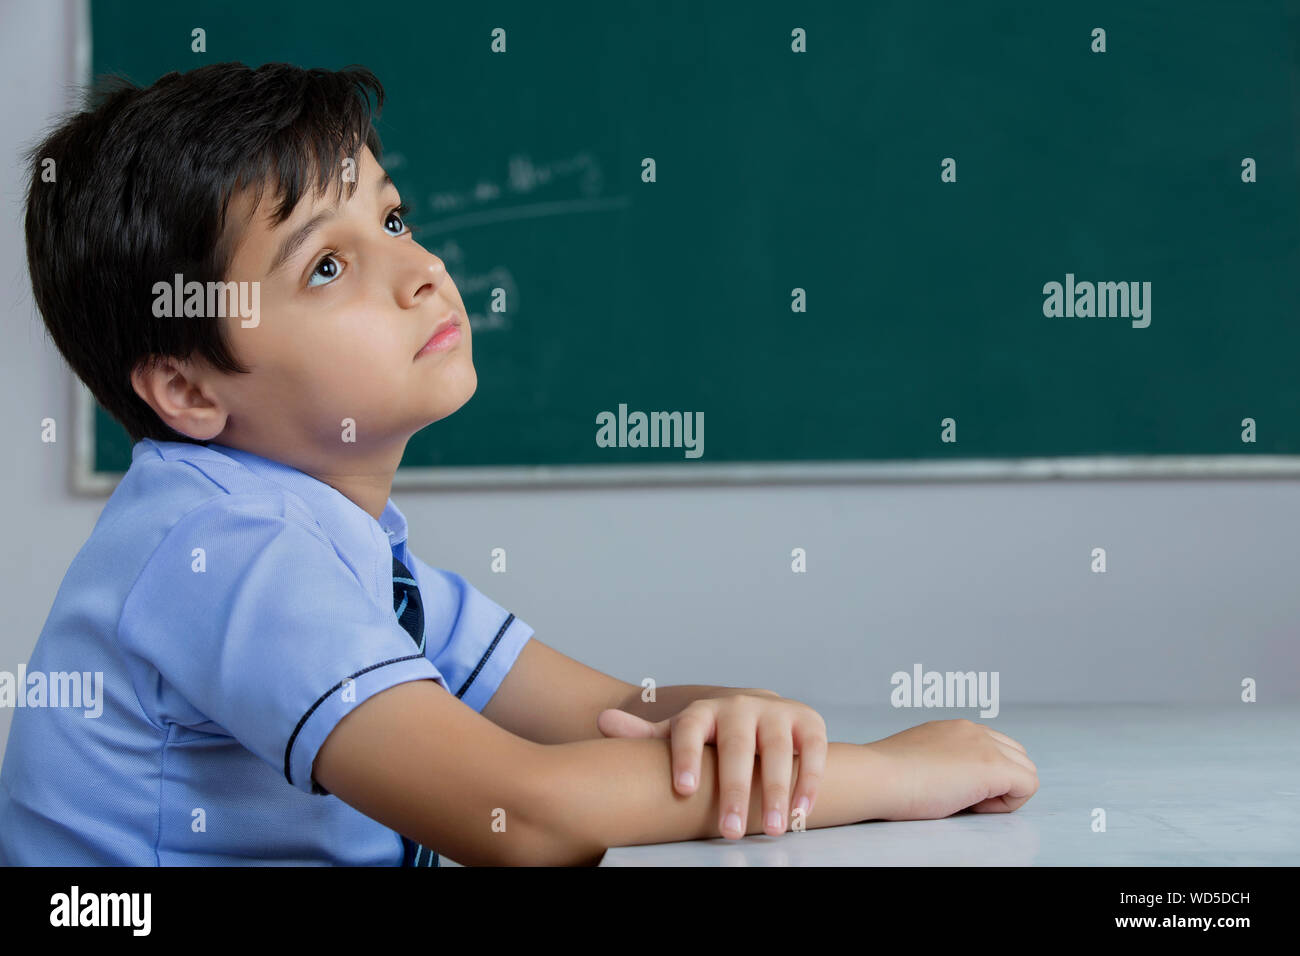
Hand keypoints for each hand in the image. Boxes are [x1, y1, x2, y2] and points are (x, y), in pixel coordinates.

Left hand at [597, 691, 827, 838]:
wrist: (765, 711)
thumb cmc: (715, 734)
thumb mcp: (682, 731)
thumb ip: (646, 734)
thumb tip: (603, 721)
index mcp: (704, 711)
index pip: (689, 729)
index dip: (685, 757)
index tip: (683, 789)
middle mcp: (740, 707)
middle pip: (737, 747)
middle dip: (734, 790)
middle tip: (730, 832)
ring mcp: (776, 712)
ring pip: (777, 750)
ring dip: (776, 790)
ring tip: (772, 829)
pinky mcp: (808, 722)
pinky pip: (812, 750)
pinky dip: (809, 780)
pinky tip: (801, 811)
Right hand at [863, 719, 1038, 819]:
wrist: (878, 777)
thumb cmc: (887, 777)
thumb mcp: (919, 758)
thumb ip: (941, 760)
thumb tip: (950, 778)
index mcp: (955, 728)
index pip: (994, 747)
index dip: (981, 775)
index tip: (951, 787)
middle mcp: (973, 730)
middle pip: (1017, 755)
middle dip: (1000, 782)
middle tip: (963, 798)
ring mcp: (985, 745)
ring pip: (1026, 770)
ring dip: (1005, 791)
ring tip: (968, 802)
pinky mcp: (993, 767)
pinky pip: (1027, 786)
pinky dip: (1008, 804)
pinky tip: (974, 806)